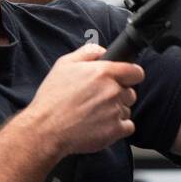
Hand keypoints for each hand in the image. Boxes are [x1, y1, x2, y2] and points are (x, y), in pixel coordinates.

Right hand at [28, 43, 144, 154]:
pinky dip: (117, 128)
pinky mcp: (115, 130)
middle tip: (98, 101)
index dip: (130, 75)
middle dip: (118, 96)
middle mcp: (112, 90)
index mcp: (103, 72)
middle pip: (130, 92)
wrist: (45, 130)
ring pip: (127, 110)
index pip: (135, 71)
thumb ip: (88, 53)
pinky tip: (100, 126)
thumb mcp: (64, 65)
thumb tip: (103, 51)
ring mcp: (115, 111)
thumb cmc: (52, 98)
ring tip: (94, 115)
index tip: (124, 80)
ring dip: (116, 112)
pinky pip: (127, 127)